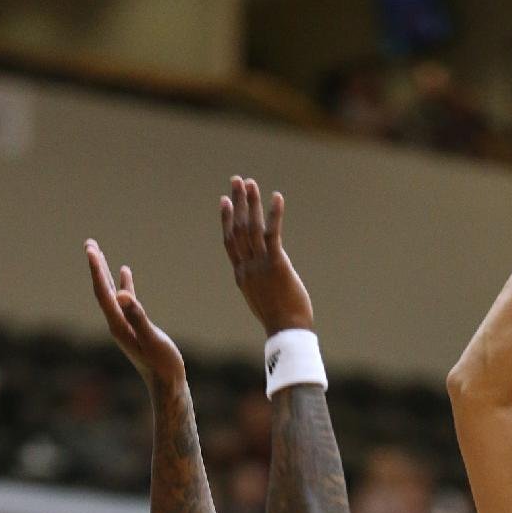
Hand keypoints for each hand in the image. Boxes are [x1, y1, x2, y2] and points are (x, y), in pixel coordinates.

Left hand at [85, 240, 185, 388]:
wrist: (167, 386)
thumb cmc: (163, 365)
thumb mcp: (152, 339)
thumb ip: (137, 317)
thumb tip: (121, 296)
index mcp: (118, 325)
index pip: (103, 293)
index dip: (97, 270)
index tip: (92, 250)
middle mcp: (117, 323)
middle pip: (101, 290)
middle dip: (96, 266)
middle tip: (89, 243)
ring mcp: (124, 325)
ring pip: (110, 293)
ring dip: (104, 272)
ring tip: (98, 252)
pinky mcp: (135, 327)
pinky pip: (125, 301)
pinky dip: (123, 284)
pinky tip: (124, 272)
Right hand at [221, 178, 313, 335]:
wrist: (287, 332)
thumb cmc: (280, 321)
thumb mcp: (262, 300)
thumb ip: (258, 283)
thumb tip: (263, 278)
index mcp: (242, 276)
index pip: (230, 242)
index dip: (226, 219)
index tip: (224, 200)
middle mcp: (247, 268)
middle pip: (238, 229)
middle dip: (237, 202)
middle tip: (236, 180)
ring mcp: (260, 265)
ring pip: (251, 228)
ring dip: (251, 203)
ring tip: (251, 183)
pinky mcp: (277, 265)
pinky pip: (272, 234)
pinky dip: (274, 214)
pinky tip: (276, 197)